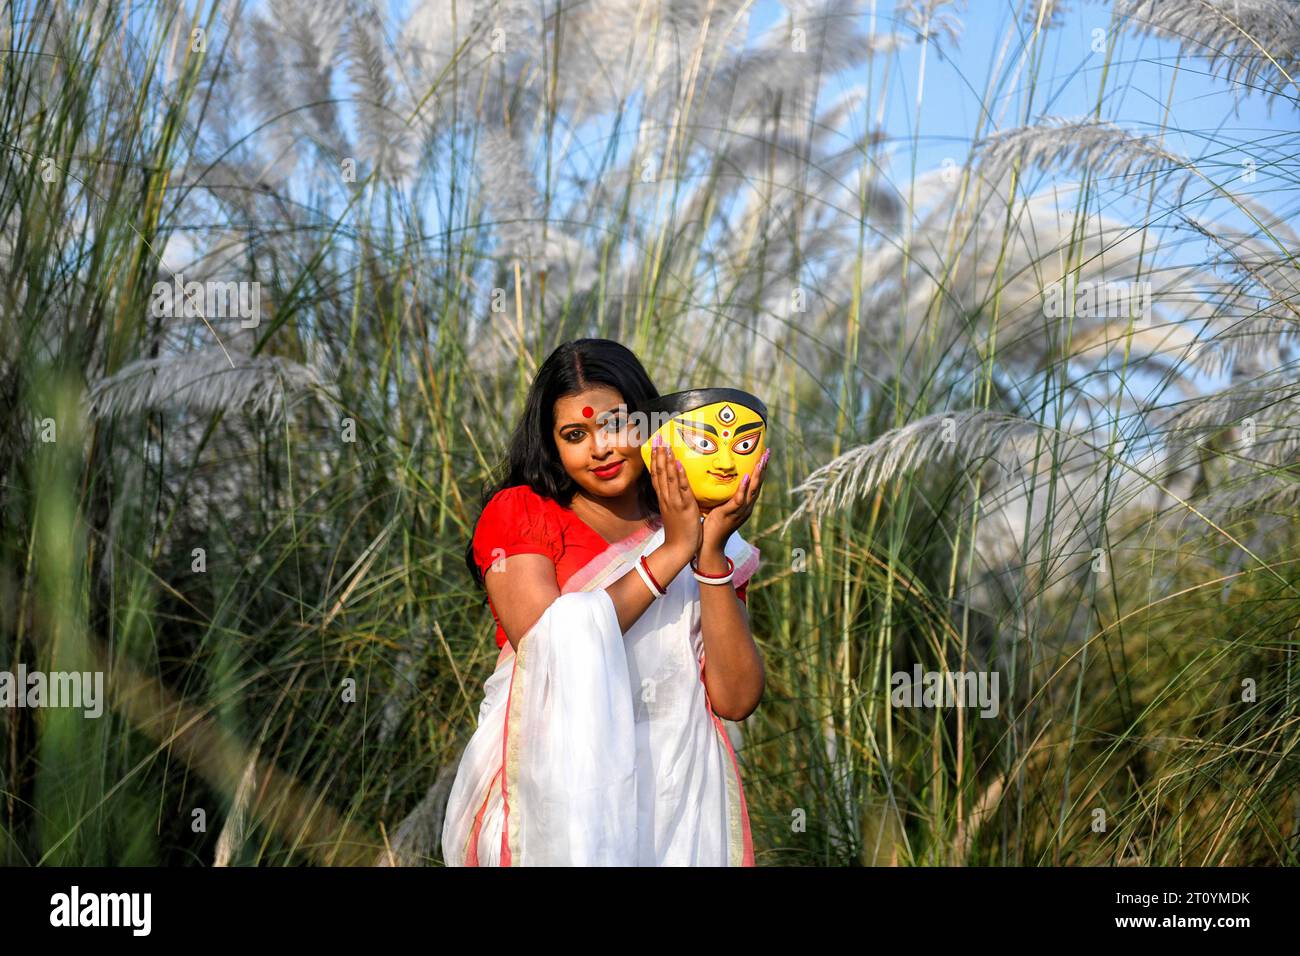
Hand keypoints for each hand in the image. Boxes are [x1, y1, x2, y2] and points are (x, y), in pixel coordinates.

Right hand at [649, 434, 701, 560]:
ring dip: (666, 461)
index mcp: (664, 499)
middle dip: (658, 455)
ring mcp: (674, 501)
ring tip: (666, 446)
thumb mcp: (674, 512)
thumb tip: (676, 491)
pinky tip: (677, 464)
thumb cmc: (679, 531)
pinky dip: (679, 475)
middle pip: (659, 473)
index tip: (655, 446)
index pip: (657, 476)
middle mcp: (666, 498)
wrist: (678, 548)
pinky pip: (681, 488)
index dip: (655, 460)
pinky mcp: (684, 506)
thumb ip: (674, 500)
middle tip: (658, 439)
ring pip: (668, 478)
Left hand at [700, 448, 768, 555]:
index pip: (755, 484)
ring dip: (757, 475)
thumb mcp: (720, 505)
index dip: (760, 470)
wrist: (710, 544)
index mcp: (745, 504)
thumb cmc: (712, 524)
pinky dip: (743, 488)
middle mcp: (746, 507)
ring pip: (752, 491)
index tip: (764, 455)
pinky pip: (739, 500)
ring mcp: (740, 511)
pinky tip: (746, 477)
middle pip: (758, 485)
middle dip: (763, 468)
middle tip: (768, 452)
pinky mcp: (730, 514)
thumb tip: (718, 478)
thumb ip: (723, 494)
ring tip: (761, 461)